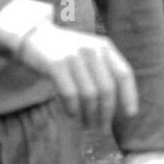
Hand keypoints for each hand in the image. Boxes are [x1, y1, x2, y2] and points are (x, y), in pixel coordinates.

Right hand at [16, 23, 137, 127]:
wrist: (33, 35)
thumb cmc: (65, 51)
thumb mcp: (89, 53)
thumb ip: (103, 70)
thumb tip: (115, 104)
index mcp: (105, 47)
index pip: (124, 74)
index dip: (129, 96)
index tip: (129, 115)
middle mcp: (92, 50)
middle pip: (107, 88)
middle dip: (106, 112)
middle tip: (102, 128)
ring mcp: (74, 56)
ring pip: (89, 94)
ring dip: (90, 114)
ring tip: (87, 125)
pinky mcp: (55, 64)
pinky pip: (70, 93)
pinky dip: (73, 108)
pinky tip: (72, 115)